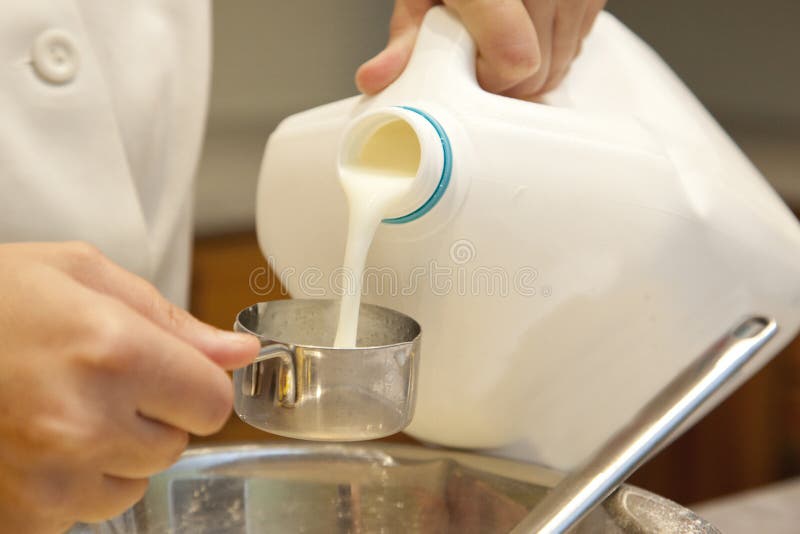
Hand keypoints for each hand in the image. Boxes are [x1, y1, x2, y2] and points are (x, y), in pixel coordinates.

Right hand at [0, 242, 257, 532]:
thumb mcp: (82, 275)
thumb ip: (173, 320)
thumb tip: (238, 354)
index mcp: (113, 352)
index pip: (213, 402)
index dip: (193, 385)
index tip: (167, 372)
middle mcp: (86, 424)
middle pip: (176, 445)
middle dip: (152, 416)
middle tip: (94, 382)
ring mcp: (50, 479)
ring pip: (133, 483)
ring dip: (112, 453)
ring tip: (57, 409)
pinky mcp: (21, 516)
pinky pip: (82, 512)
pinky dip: (70, 484)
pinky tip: (33, 442)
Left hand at [357, 0, 606, 98]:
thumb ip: (404, 37)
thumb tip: (376, 79)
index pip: (514, 60)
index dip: (491, 78)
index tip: (471, 67)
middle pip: (537, 73)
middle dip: (507, 81)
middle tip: (480, 56)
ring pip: (561, 65)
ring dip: (532, 69)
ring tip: (502, 38)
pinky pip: (578, 45)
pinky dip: (554, 49)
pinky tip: (528, 26)